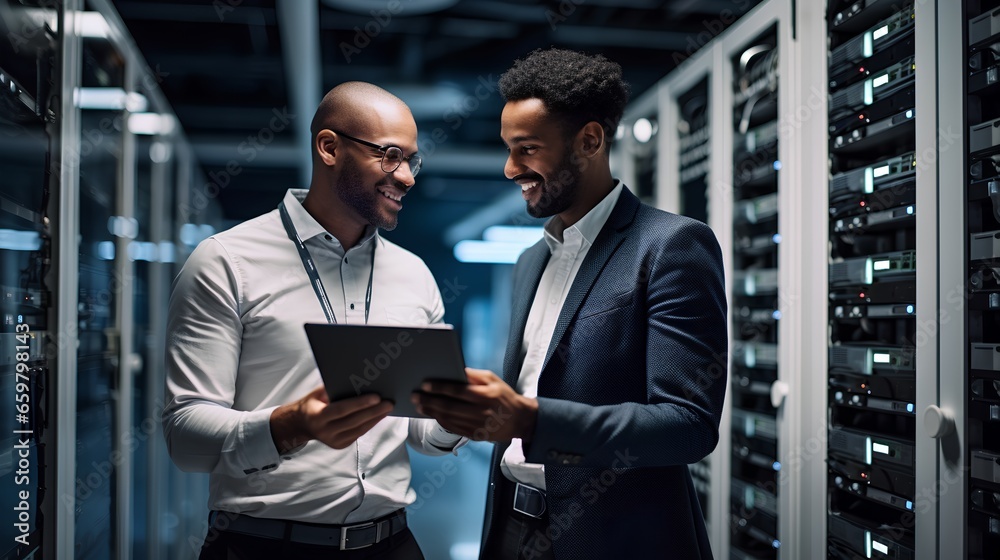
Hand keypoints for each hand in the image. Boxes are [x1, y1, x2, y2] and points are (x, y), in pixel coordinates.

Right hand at [270, 386, 393, 452]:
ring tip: (388, 408)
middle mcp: (325, 431)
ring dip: (376, 418)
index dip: (360, 404)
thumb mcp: (317, 394)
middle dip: (374, 412)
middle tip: (389, 402)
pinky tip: (379, 415)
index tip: (376, 397)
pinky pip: (359, 434)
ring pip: (359, 429)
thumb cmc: (312, 404)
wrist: (302, 424)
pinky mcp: (340, 445)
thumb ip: (333, 389)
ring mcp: (333, 441)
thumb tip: (357, 380)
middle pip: (354, 421)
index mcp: (317, 416)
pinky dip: (370, 424)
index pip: (342, 409)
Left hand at [412, 368, 537, 441]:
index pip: (458, 391)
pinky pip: (453, 428)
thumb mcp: (493, 379)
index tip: (424, 384)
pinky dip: (440, 421)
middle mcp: (481, 412)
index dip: (439, 387)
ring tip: (419, 405)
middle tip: (415, 395)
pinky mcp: (475, 435)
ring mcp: (477, 426)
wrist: (519, 420)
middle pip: (449, 406)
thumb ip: (473, 375)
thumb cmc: (504, 396)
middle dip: (429, 400)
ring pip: (448, 419)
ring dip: (431, 412)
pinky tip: (432, 414)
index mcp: (486, 395)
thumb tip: (454, 370)